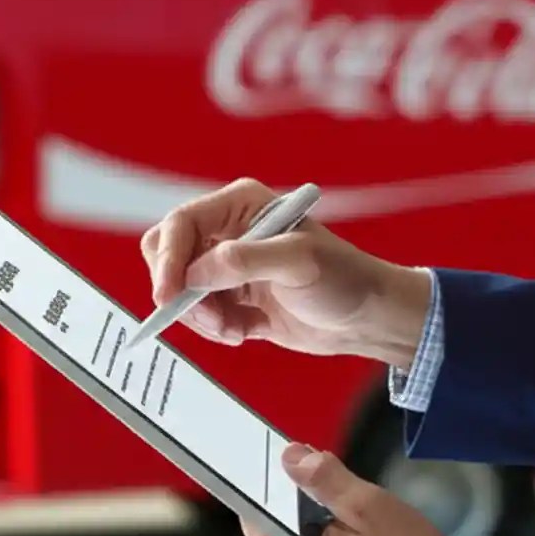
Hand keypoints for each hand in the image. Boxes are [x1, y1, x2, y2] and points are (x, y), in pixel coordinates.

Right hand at [139, 178, 430, 366]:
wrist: (366, 317)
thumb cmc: (343, 278)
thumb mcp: (297, 262)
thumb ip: (243, 261)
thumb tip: (193, 274)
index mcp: (240, 206)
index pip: (180, 225)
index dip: (167, 261)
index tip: (168, 296)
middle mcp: (227, 231)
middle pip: (169, 256)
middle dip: (182, 292)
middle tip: (208, 318)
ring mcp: (227, 266)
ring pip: (181, 291)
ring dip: (204, 317)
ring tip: (239, 328)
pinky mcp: (231, 297)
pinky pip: (199, 314)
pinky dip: (218, 328)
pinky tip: (248, 329)